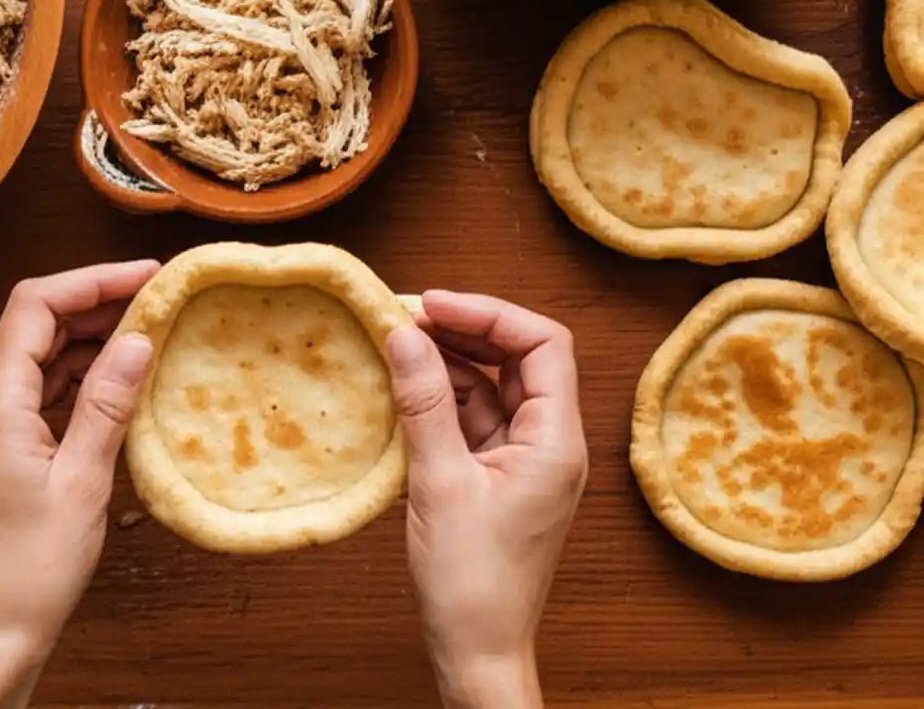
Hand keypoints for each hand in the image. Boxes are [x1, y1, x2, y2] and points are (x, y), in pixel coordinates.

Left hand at [0, 260, 159, 708]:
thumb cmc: (30, 571)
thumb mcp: (83, 482)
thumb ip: (108, 404)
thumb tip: (137, 340)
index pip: (35, 306)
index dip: (93, 280)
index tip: (146, 276)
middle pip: (31, 326)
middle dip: (95, 307)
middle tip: (157, 303)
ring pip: (29, 359)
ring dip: (84, 344)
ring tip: (144, 339)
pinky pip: (24, 393)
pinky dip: (67, 381)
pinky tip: (110, 386)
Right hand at [385, 290, 587, 708]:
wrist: (477, 650)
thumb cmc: (471, 580)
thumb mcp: (438, 481)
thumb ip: (423, 402)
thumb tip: (402, 334)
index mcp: (557, 440)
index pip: (543, 345)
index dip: (489, 314)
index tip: (432, 305)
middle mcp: (550, 443)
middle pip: (520, 360)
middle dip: (466, 331)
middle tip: (406, 317)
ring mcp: (525, 460)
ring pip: (493, 388)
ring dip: (449, 363)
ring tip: (397, 345)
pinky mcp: (500, 477)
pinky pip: (475, 420)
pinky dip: (442, 399)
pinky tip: (405, 387)